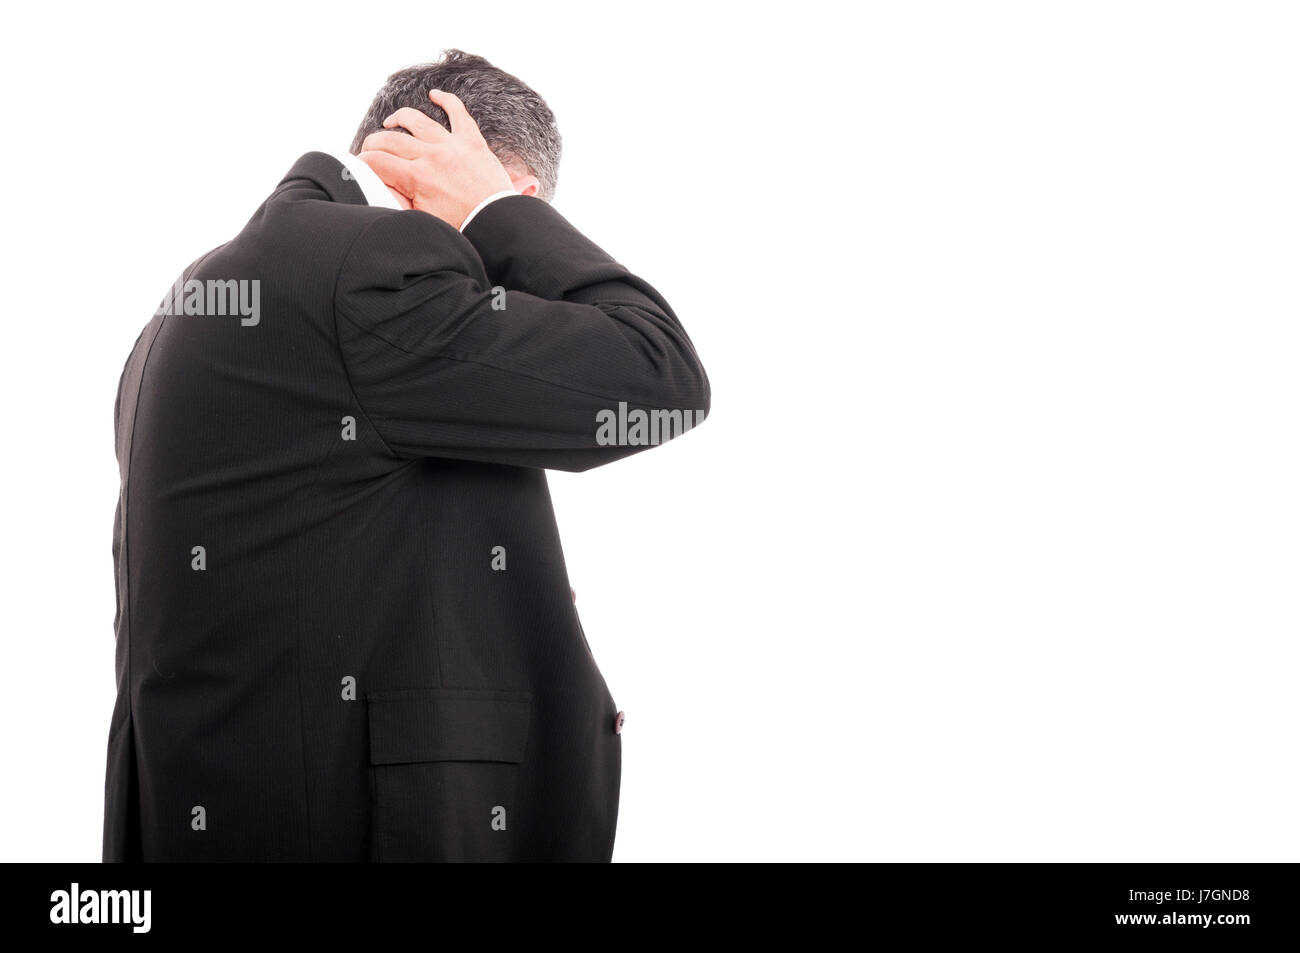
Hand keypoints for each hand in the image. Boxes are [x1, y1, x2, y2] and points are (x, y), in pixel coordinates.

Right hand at [358, 89, 514, 228]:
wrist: (498, 224)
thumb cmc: (463, 227)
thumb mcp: (423, 221)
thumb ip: (399, 201)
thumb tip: (381, 186)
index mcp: (417, 178)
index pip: (376, 162)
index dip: (362, 163)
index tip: (359, 166)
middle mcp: (432, 156)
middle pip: (390, 139)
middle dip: (373, 144)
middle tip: (370, 150)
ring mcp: (453, 145)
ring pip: (417, 120)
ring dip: (399, 118)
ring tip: (390, 123)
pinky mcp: (472, 141)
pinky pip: (458, 112)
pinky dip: (446, 100)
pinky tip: (435, 94)